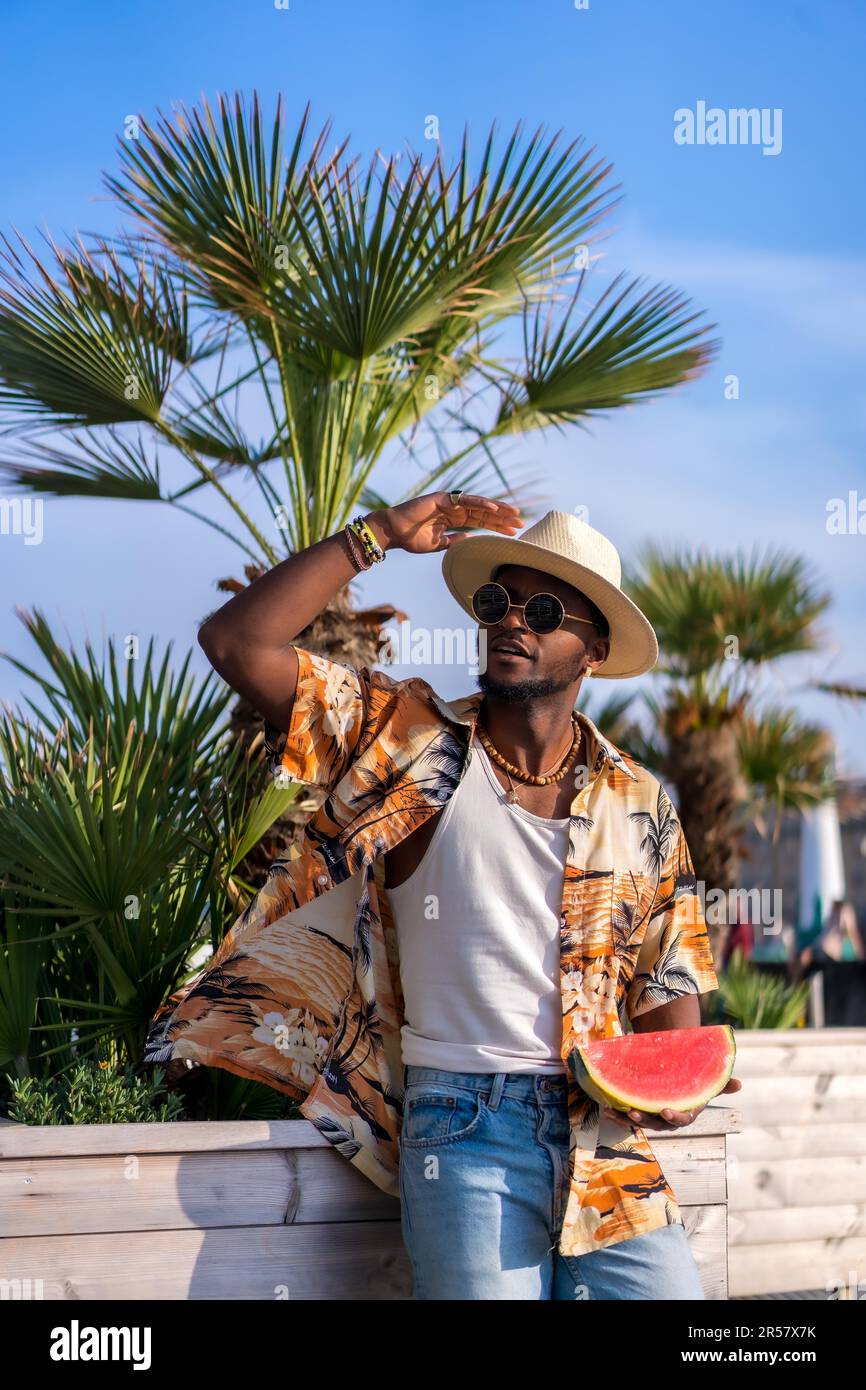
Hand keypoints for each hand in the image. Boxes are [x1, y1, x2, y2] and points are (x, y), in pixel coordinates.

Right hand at [367, 491, 522, 554]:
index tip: (514, 532)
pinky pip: (465, 500)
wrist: (393, 532)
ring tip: (514, 514)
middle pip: (484, 512)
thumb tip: (472, 541)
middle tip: (521, 522)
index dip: (498, 526)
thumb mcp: (439, 545)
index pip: (481, 521)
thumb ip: (455, 542)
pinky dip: (480, 503)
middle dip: (503, 518)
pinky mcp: (442, 498)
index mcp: (454, 519)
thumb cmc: (411, 539)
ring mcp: (449, 502)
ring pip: (479, 505)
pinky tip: (494, 507)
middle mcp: (454, 509)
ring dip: (497, 509)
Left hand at [602, 1076, 742, 1130]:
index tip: (666, 1111)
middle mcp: (667, 1119)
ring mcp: (651, 1117)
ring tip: (616, 1111)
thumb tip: (740, 1084)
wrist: (674, 1075)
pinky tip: (607, 1107)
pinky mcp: (637, 1111)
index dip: (673, 1118)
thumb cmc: (692, 1080)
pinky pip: (626, 1116)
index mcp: (685, 1114)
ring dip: (627, 1119)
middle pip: (656, 1124)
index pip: (681, 1121)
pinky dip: (617, 1113)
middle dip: (645, 1120)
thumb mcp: (706, 1081)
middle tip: (634, 1113)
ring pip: (639, 1122)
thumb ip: (720, 1083)